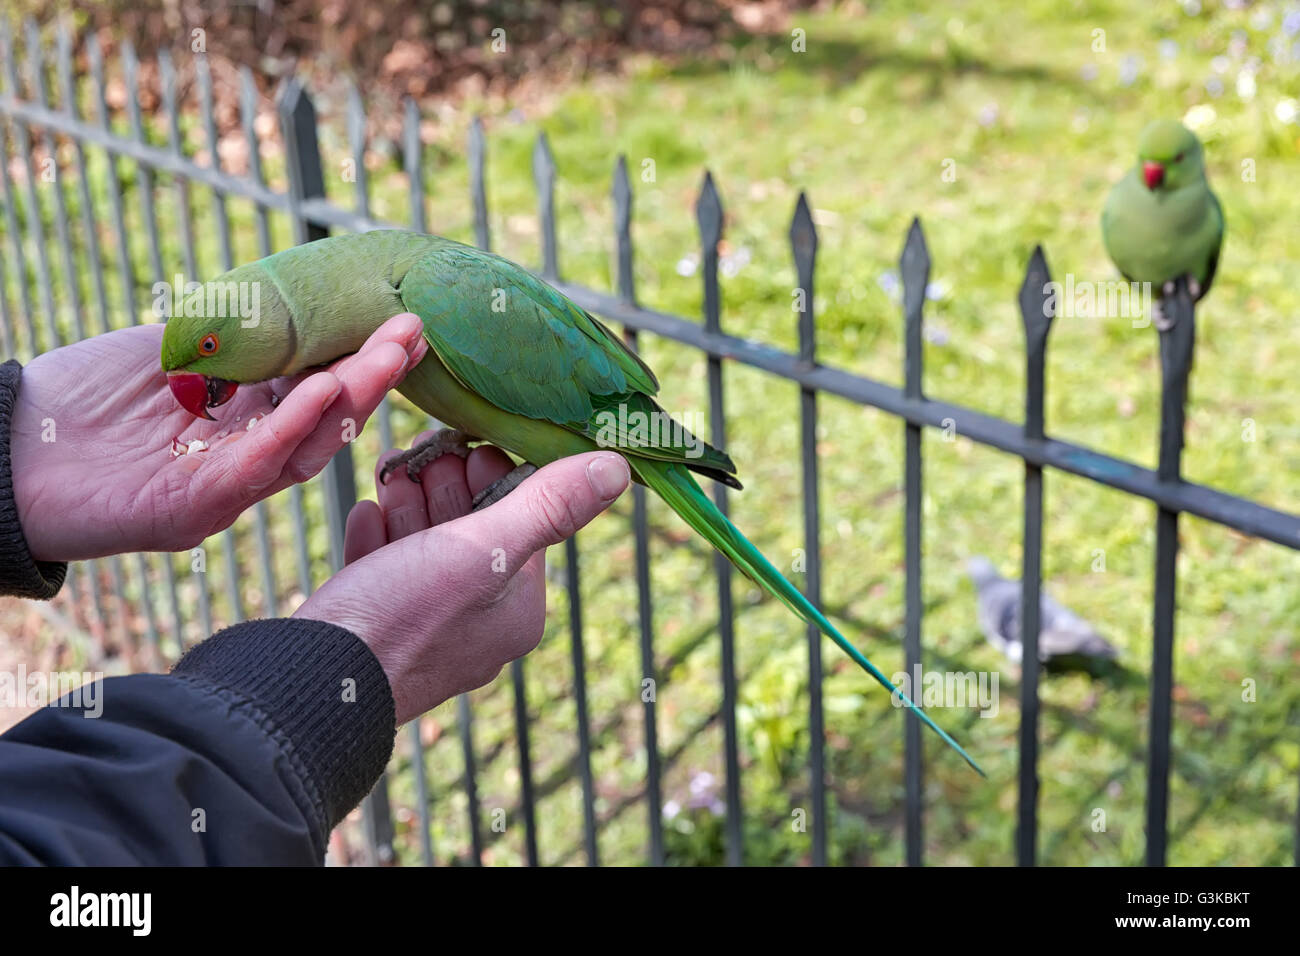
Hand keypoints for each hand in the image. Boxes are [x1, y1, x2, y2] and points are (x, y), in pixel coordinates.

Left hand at [10, 313, 427, 561]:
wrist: (2, 444)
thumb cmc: (79, 397)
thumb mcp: (172, 349)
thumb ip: (235, 339)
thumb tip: (303, 305)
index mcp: (244, 425)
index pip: (317, 392)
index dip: (360, 358)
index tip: (400, 319)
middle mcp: (243, 463)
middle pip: (324, 422)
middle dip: (373, 375)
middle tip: (413, 331)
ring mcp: (220, 492)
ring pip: (302, 449)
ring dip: (348, 399)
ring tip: (386, 352)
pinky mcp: (186, 514)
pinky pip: (251, 471)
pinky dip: (289, 429)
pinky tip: (320, 387)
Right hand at [295, 439, 629, 723]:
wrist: (307, 685)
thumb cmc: (402, 616)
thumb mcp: (483, 548)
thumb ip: (549, 506)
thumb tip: (618, 468)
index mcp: (515, 612)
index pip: (522, 526)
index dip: (497, 477)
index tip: (472, 444)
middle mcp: (475, 627)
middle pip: (470, 534)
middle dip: (447, 488)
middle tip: (426, 452)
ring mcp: (421, 630)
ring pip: (422, 549)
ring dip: (409, 505)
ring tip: (393, 474)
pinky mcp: (373, 628)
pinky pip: (382, 572)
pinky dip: (375, 538)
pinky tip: (365, 512)